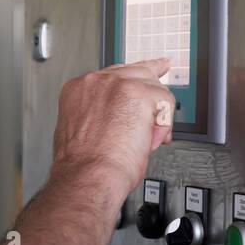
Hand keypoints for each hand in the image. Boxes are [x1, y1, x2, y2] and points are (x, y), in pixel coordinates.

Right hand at [49, 58, 173, 195]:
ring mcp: (117, 84)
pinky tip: (153, 139)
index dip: (133, 78)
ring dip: (156, 115)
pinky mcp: (139, 94)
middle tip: (164, 89)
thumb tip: (126, 117)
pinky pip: (165, 103)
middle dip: (153, 88)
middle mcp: (95, 82)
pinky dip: (164, 125)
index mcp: (78, 89)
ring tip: (146, 140)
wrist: (88, 175)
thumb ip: (100, 114)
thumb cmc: (84, 164)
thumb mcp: (82, 130)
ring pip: (154, 88)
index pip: (112, 74)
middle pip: (137, 72)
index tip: (149, 69)